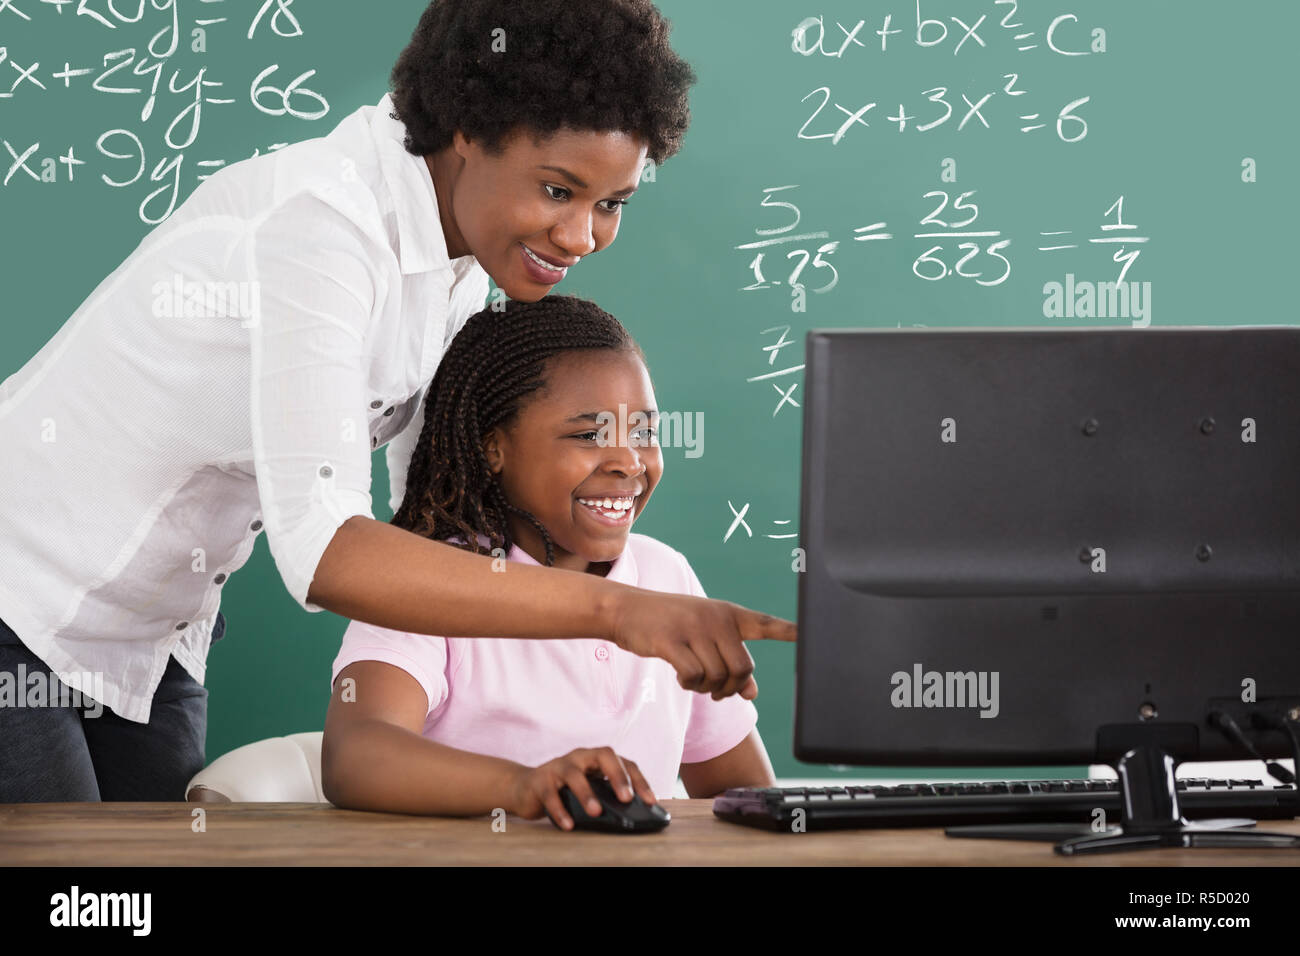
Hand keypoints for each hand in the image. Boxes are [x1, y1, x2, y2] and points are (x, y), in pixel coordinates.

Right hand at [507, 747, 654, 830]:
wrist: (525, 788)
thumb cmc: (565, 790)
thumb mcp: (588, 789)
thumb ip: (606, 797)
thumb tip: (631, 818)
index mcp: (596, 759)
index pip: (624, 762)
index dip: (639, 780)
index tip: (650, 801)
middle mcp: (580, 757)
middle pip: (603, 755)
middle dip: (618, 776)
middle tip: (627, 798)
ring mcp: (559, 766)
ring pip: (574, 774)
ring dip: (586, 793)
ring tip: (596, 812)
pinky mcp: (540, 780)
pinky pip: (550, 794)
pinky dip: (559, 810)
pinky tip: (568, 824)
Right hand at [607, 589, 796, 699]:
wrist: (628, 610)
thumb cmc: (672, 625)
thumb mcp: (704, 638)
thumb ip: (731, 663)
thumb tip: (752, 694)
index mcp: (730, 614)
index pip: (766, 624)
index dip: (789, 631)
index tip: (811, 634)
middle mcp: (716, 618)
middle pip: (743, 669)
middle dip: (730, 687)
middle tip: (715, 689)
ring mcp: (693, 628)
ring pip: (717, 677)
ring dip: (706, 688)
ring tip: (693, 678)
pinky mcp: (671, 641)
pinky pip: (693, 676)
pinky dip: (689, 684)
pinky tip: (681, 676)